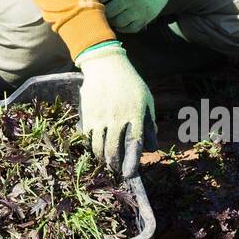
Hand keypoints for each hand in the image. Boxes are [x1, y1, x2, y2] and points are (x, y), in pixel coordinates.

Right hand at [75, 42, 156, 176]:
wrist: (105, 65)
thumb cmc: (130, 83)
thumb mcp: (146, 100)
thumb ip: (149, 123)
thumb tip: (150, 145)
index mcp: (135, 113)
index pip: (134, 144)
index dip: (132, 162)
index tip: (130, 173)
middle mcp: (117, 117)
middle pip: (114, 150)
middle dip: (115, 165)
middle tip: (117, 169)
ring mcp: (101, 116)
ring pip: (99, 147)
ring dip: (103, 158)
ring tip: (107, 160)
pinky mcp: (88, 115)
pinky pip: (89, 138)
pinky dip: (92, 146)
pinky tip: (97, 147)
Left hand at [88, 0, 191, 33]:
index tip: (91, 0)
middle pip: (108, 11)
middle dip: (102, 11)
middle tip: (98, 10)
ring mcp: (140, 8)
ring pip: (119, 22)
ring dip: (111, 21)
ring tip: (108, 15)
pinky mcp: (148, 16)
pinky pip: (132, 29)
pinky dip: (123, 28)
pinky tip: (119, 22)